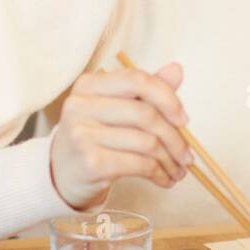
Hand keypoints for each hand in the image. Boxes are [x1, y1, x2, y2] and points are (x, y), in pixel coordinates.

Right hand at [49, 62, 194, 209]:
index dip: (168, 98)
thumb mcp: (118, 109)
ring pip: (146, 143)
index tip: (184, 120)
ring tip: (179, 170)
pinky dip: (159, 173)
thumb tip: (177, 70)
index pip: (138, 80)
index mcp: (90, 84)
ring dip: (170, 160)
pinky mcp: (90, 162)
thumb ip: (147, 90)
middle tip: (187, 155)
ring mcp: (82, 134)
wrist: (61, 176)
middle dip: (175, 138)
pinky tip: (165, 179)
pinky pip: (139, 164)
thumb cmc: (96, 137)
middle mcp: (80, 105)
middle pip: (145, 115)